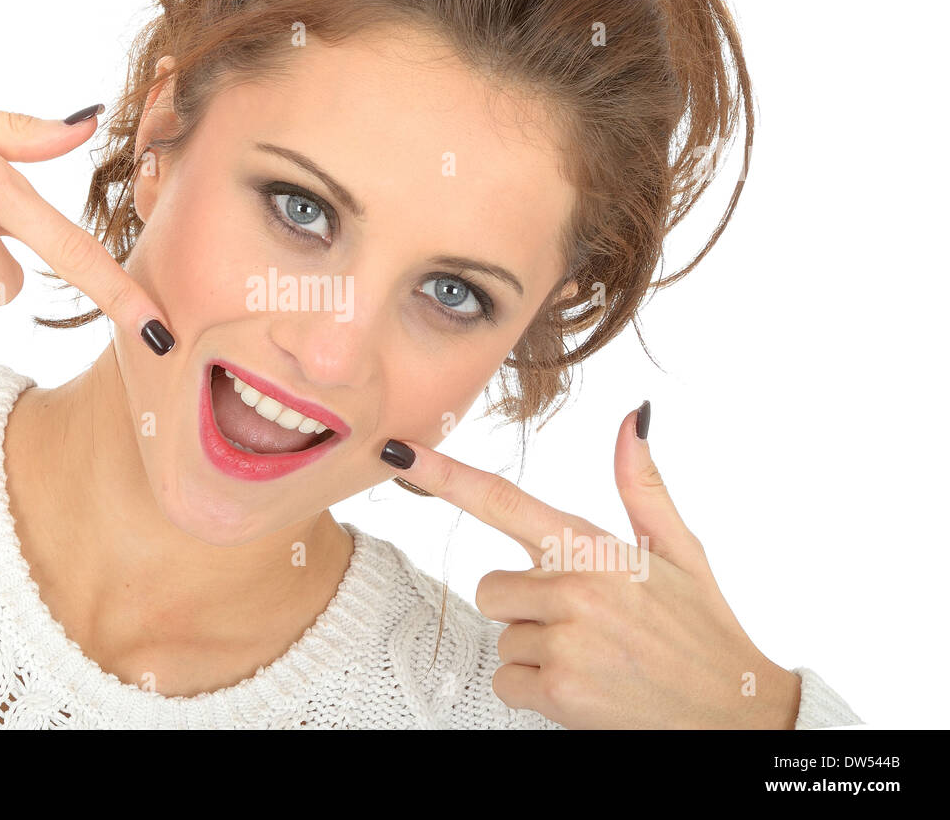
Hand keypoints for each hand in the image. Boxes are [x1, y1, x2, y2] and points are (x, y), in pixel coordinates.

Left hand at [380, 403, 801, 728]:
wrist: (735, 714)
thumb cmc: (702, 629)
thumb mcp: (680, 551)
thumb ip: (642, 486)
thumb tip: (633, 418)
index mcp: (593, 548)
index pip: (503, 500)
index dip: (443, 475)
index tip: (398, 452)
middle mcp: (575, 588)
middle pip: (491, 588)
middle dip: (524, 606)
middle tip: (583, 624)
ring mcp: (566, 640)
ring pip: (502, 636)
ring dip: (536, 650)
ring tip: (594, 657)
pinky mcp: (560, 690)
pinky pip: (508, 681)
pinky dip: (537, 691)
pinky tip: (586, 687)